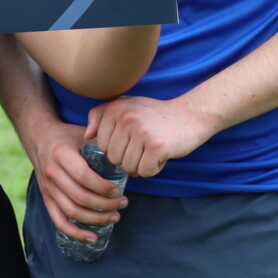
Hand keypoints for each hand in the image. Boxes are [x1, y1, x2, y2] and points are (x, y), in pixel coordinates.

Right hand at [31, 121, 126, 242]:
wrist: (40, 137)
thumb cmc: (68, 136)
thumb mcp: (83, 133)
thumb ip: (102, 142)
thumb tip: (127, 160)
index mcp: (61, 154)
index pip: (83, 176)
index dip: (102, 187)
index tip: (118, 190)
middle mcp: (52, 173)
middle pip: (80, 197)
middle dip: (105, 205)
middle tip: (123, 203)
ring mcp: (48, 188)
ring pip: (72, 212)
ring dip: (96, 219)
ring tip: (115, 216)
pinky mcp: (47, 199)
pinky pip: (59, 222)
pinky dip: (75, 233)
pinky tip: (92, 238)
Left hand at [87, 94, 215, 178]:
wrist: (190, 115)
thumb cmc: (155, 115)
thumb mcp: (127, 106)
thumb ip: (102, 116)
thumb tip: (86, 136)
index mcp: (115, 108)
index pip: (102, 145)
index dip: (117, 148)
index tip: (132, 139)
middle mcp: (126, 118)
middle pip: (113, 158)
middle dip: (128, 158)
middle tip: (144, 146)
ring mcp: (141, 132)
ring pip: (128, 167)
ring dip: (141, 165)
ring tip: (152, 149)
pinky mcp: (156, 146)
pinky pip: (144, 171)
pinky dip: (153, 169)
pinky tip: (161, 155)